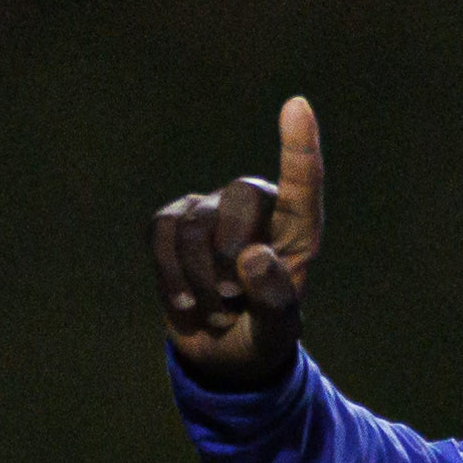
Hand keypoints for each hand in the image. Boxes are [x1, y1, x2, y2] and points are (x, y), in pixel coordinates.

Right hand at [152, 96, 323, 389]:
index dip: (299, 147)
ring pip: (194, 226)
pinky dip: (170, 276)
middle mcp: (255, 210)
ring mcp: (211, 212)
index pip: (302, 185)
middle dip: (229, 254)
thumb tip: (254, 255)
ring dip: (200, 282)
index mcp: (295, 232)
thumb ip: (274, 300)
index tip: (297, 106)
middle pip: (239, 198)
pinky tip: (185, 301)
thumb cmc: (261, 338)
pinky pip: (160, 233)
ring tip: (215, 311)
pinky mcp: (172, 224)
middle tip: (232, 302)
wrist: (221, 357)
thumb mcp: (276, 334)